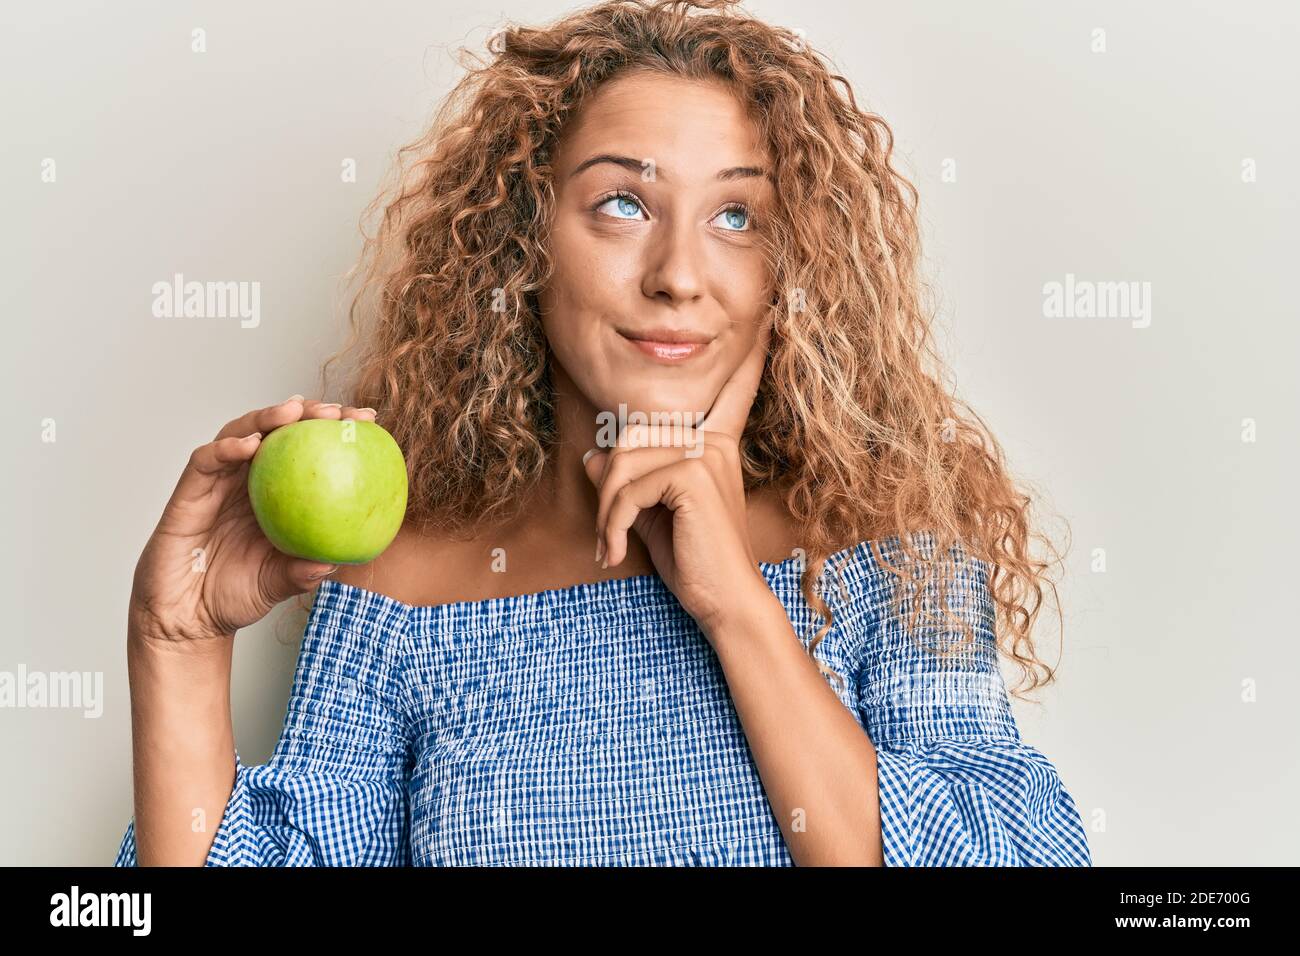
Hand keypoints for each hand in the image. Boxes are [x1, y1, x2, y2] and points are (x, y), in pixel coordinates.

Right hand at [130, 396, 378, 644]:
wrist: (187, 619)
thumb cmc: (234, 596)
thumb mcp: (279, 584)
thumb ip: (303, 572)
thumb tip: (335, 562)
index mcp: (275, 496)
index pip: (306, 452)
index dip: (334, 433)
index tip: (367, 423)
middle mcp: (247, 482)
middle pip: (276, 433)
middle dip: (305, 413)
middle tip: (334, 412)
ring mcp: (217, 484)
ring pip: (239, 434)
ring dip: (265, 418)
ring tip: (294, 411)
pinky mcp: (188, 493)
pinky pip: (205, 462)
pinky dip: (226, 448)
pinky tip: (250, 445)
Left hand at [582, 320, 773, 636]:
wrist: (726, 602)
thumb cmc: (695, 563)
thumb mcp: (652, 517)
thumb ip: (627, 485)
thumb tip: (594, 456)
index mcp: (715, 444)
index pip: (728, 393)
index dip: (747, 360)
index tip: (768, 322)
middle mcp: (713, 442)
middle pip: (632, 436)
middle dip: (607, 487)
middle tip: (605, 536)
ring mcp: (705, 455)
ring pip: (623, 461)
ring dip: (605, 511)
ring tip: (609, 547)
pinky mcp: (692, 476)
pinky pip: (628, 486)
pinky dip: (611, 522)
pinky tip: (615, 551)